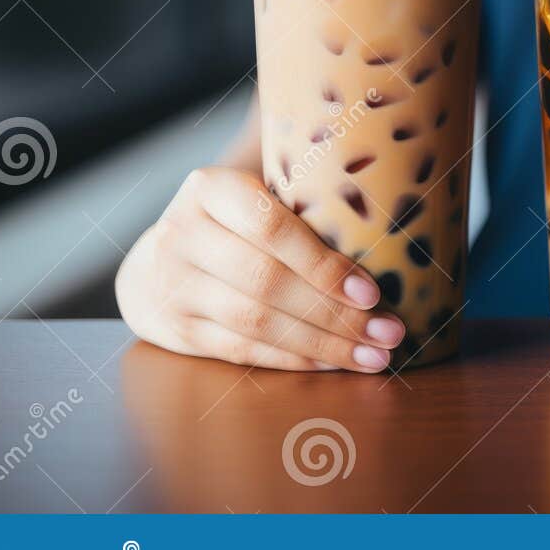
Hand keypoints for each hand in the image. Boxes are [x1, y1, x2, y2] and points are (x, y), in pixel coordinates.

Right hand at [116, 166, 403, 371]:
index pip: (271, 228)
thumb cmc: (234, 223)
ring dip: (324, 343)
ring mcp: (173, 286)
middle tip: (389, 331)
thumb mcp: (257, 195)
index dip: (323, 264)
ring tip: (374, 354)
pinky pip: (244, 351)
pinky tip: (335, 361)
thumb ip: (306, 207)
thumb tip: (396, 240)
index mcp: (210, 189)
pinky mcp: (178, 330)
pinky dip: (295, 358)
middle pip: (267, 283)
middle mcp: (183, 235)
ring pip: (257, 323)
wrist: (153, 261)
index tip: (372, 292)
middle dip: (336, 313)